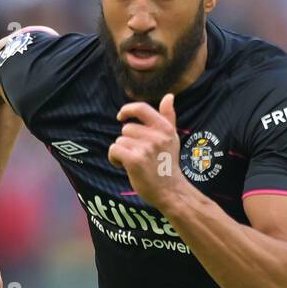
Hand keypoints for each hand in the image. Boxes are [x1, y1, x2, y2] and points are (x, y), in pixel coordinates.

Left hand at [108, 94, 185, 209]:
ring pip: (120, 141)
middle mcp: (156, 137)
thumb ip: (169, 117)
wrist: (170, 191)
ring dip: (122, 152)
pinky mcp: (134, 160)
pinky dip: (115, 159)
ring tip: (134, 163)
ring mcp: (145, 148)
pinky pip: (114, 150)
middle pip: (126, 129)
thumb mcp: (172, 138)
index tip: (121, 116)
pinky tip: (123, 166)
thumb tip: (169, 95)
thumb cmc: (168, 164)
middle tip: (139, 155)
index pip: (142, 109)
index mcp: (165, 129)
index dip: (127, 109)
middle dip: (128, 141)